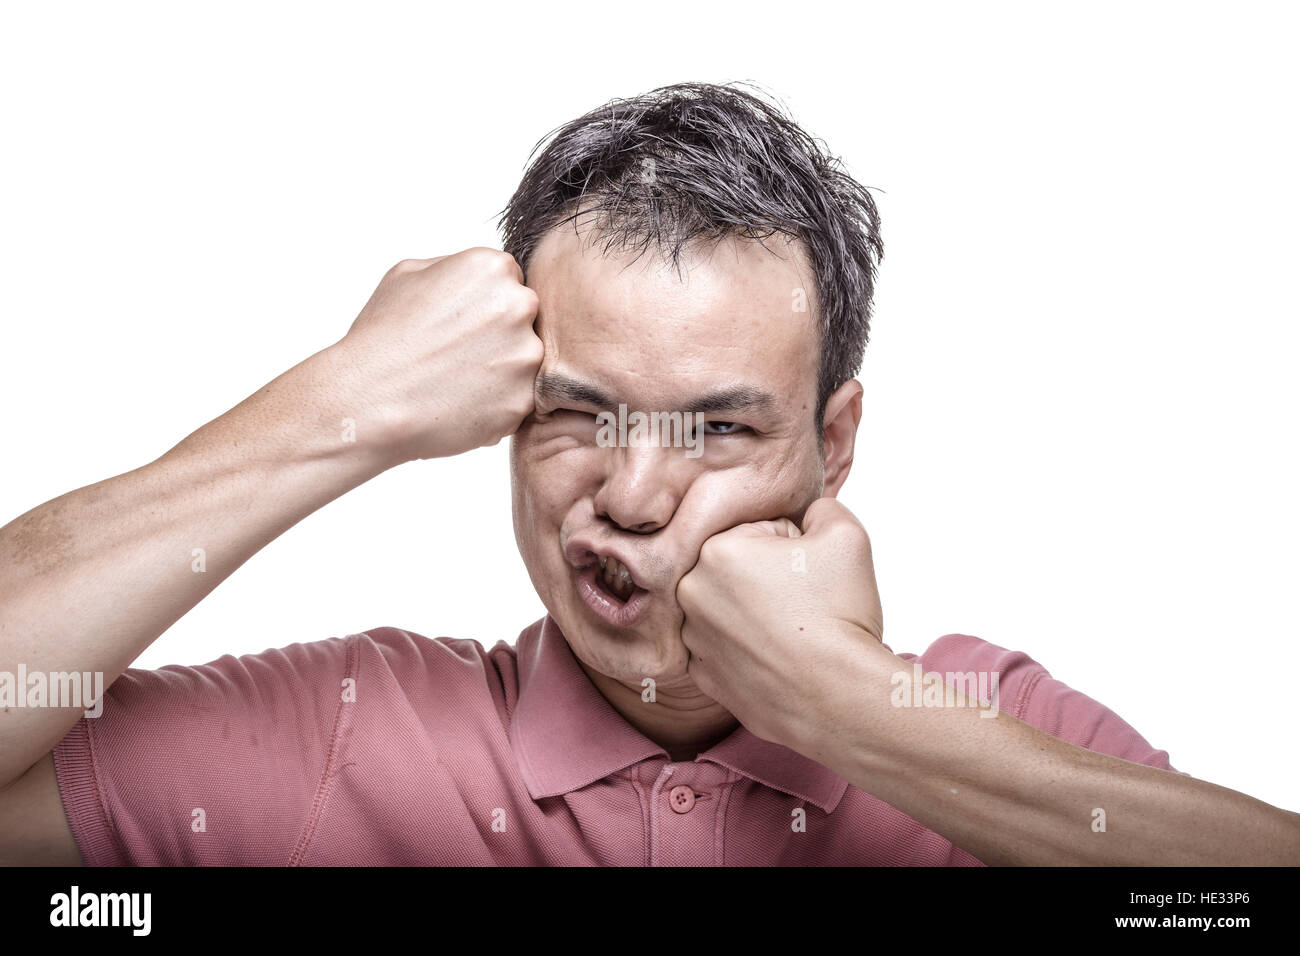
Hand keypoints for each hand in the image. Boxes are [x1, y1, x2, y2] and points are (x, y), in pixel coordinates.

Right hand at [330, 247, 543, 461]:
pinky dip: (494, 405)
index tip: (456, 325)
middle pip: (523, 320)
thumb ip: (454, 267)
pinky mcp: (523, 400)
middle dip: (498, 336)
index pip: (509, 284)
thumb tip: (479, 276)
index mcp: (492, 268)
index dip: (481, 307)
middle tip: (455, 355)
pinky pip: (517, 399)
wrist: (366, 400)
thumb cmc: (381, 338)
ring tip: (454, 381)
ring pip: (524, 362)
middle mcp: (517, 306)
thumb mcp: (407, 274)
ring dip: (499, 372)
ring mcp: (525, 356)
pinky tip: (459, 404)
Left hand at [676, 497, 883, 747]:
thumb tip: (808, 514)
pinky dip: (748, 652)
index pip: (758, 533)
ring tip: (793, 634)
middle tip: (803, 603)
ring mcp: (694, 639)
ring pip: (729, 611)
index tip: (809, 574)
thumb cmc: (840, 614)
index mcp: (715, 549)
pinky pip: (725, 650)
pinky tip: (778, 659)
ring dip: (754, 616)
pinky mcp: (704, 677)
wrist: (839, 698)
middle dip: (768, 580)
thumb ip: (820, 509)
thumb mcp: (845, 534)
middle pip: (737, 571)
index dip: (793, 549)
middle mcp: (691, 593)